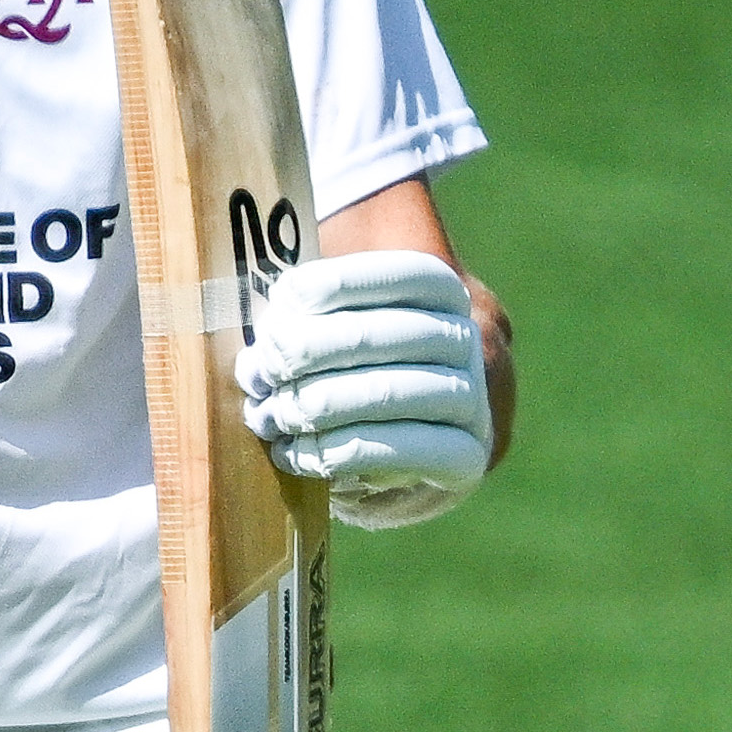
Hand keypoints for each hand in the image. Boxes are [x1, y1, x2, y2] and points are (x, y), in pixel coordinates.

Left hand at [236, 250, 491, 529]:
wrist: (388, 450)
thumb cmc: (343, 370)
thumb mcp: (325, 328)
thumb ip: (298, 322)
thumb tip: (257, 357)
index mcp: (444, 294)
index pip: (408, 274)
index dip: (345, 279)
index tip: (286, 296)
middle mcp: (467, 341)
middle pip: (394, 333)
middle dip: (315, 348)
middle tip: (262, 370)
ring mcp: (474, 400)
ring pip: (396, 392)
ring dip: (321, 404)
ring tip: (271, 415)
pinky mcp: (466, 456)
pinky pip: (408, 452)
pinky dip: (342, 451)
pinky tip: (297, 453)